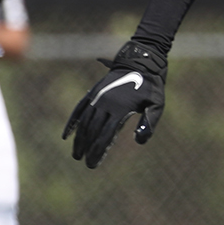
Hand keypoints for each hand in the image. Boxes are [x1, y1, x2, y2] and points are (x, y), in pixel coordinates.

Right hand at [64, 40, 167, 167]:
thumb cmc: (151, 86)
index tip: (92, 164)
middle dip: (87, 148)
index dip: (97, 151)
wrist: (140, 61)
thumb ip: (149, 123)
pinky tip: (67, 135)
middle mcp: (105, 103)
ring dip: (78, 139)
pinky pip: (79, 109)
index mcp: (120, 108)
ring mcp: (97, 97)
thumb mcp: (156, 104)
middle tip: (85, 163)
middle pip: (92, 131)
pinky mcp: (94, 92)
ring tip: (76, 153)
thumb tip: (139, 140)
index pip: (105, 135)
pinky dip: (72, 122)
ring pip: (84, 122)